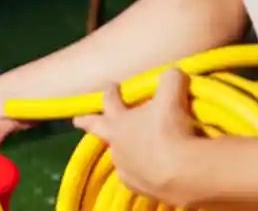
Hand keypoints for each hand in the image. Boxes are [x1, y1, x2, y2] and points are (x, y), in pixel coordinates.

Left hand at [73, 68, 203, 204]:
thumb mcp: (172, 95)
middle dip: (87, 122)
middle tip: (76, 120)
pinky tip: (148, 169)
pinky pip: (135, 176)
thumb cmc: (170, 129)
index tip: (110, 85)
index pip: (110, 101)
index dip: (111, 91)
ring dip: (122, 149)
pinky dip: (140, 170)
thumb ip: (170, 79)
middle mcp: (116, 145)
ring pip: (118, 155)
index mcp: (119, 121)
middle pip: (98, 129)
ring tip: (130, 147)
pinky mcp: (138, 187)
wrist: (181, 172)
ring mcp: (125, 168)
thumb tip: (174, 72)